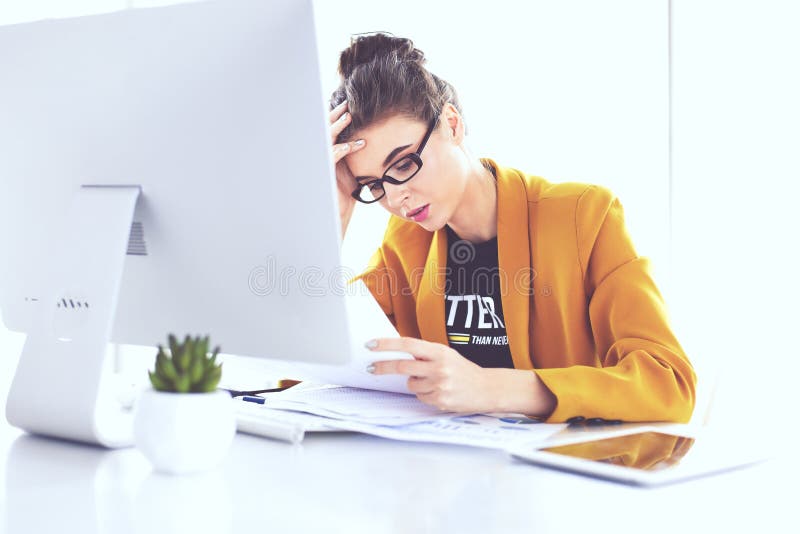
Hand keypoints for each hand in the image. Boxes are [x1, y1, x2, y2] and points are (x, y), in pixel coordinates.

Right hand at [329, 101, 365, 236]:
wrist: (336, 214)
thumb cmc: (345, 196)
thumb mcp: (354, 172)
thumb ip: (357, 159)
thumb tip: (373, 146)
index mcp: (329, 154)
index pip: (330, 131)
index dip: (337, 118)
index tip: (349, 106)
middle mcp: (323, 157)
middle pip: (325, 130)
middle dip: (335, 116)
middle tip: (347, 104)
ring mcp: (322, 164)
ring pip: (326, 139)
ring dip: (338, 127)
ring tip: (349, 117)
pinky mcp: (325, 174)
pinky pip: (332, 156)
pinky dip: (344, 148)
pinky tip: (356, 144)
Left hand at [366, 337, 496, 412]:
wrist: (486, 388)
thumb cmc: (462, 370)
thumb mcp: (446, 354)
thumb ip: (425, 353)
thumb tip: (398, 352)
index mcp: (440, 352)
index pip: (408, 345)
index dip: (387, 344)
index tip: (370, 345)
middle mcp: (439, 367)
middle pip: (402, 367)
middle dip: (382, 367)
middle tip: (371, 368)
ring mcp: (440, 385)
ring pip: (410, 384)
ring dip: (414, 382)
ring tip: (431, 381)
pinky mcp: (440, 401)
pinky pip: (420, 397)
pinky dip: (424, 394)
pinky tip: (439, 391)